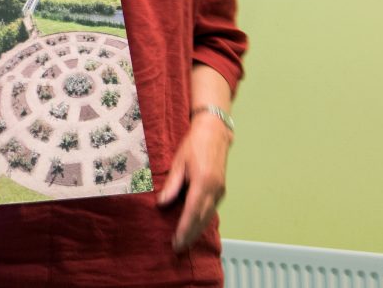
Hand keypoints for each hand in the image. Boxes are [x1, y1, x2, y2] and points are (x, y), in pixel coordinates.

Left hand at [157, 113, 231, 250]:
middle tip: (177, 248)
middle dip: (190, 235)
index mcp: (204, 182)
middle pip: (202, 219)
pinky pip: (210, 210)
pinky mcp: (220, 190)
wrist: (214, 133)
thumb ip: (172, 184)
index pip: (192, 212)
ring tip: (184, 242)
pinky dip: (202, 221)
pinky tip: (194, 227)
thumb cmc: (193, 144)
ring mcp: (220, 191)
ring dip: (196, 230)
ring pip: (208, 216)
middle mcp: (215, 190)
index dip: (184, 229)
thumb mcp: (178, 162)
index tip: (176, 241)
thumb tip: (162, 203)